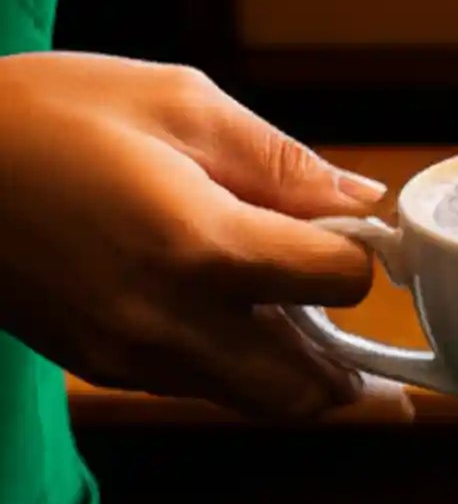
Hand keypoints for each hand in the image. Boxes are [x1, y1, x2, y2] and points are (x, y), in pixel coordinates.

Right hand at [0, 52, 394, 419]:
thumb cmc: (50, 114)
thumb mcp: (180, 104)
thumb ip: (284, 162)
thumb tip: (361, 200)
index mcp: (200, 244)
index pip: (338, 282)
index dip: (360, 254)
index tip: (353, 231)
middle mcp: (170, 320)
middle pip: (307, 387)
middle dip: (349, 356)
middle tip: (353, 315)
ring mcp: (132, 354)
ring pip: (256, 399)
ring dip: (298, 371)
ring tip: (303, 317)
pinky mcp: (103, 365)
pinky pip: (202, 385)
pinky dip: (241, 366)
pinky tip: (237, 313)